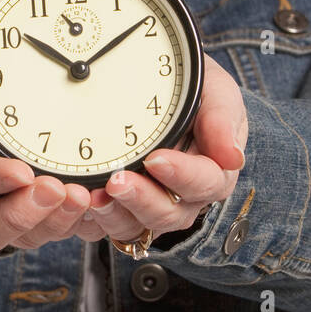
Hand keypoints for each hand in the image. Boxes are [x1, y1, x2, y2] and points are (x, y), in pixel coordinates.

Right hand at [0, 46, 108, 253]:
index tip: (18, 171)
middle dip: (21, 215)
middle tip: (56, 191)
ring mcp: (0, 209)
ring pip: (22, 237)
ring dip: (53, 222)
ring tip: (83, 197)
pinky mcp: (34, 212)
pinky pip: (52, 230)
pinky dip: (78, 223)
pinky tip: (101, 206)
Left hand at [77, 51, 247, 245]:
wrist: (165, 85)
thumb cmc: (197, 91)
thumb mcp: (217, 91)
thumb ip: (222, 118)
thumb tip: (233, 157)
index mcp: (214, 170)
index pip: (205, 183)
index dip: (182, 175)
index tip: (157, 159)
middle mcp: (184, 197)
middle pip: (168, 214)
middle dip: (141, 200)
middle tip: (117, 181)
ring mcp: (150, 205)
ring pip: (135, 226)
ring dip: (113, 214)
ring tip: (91, 195)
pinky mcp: (120, 207)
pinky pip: (105, 225)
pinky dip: (90, 218)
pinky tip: (77, 200)